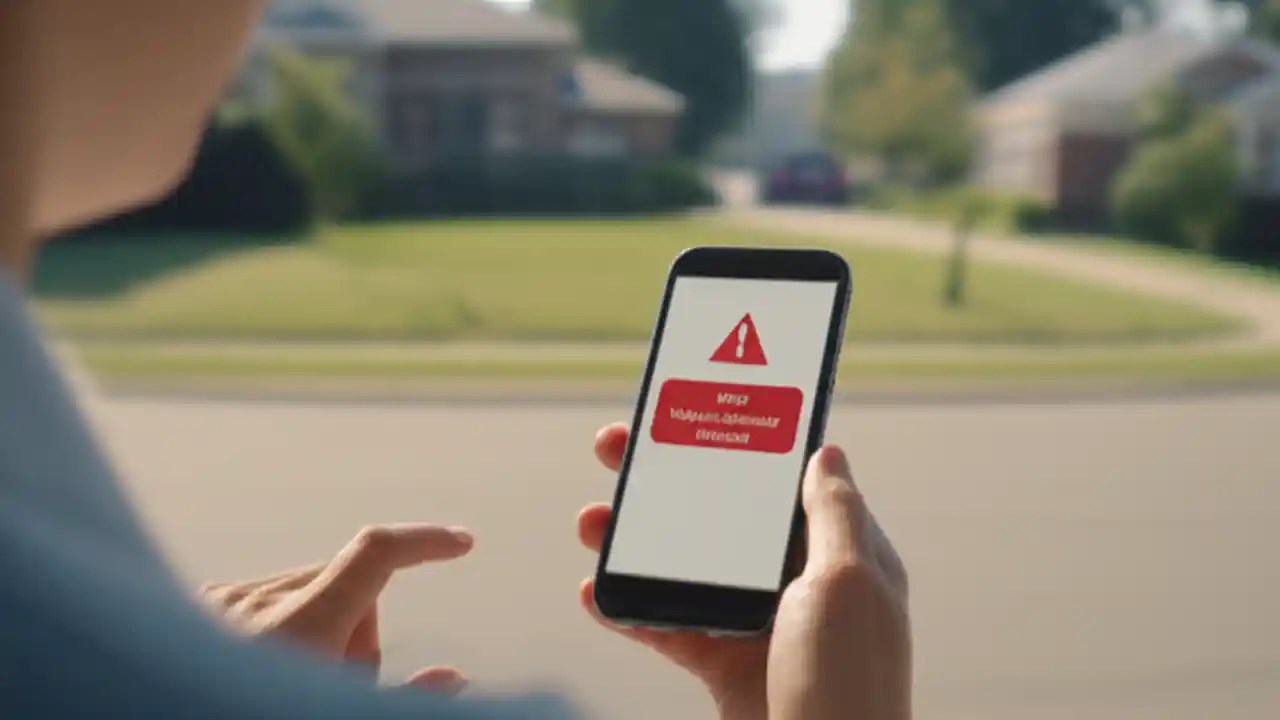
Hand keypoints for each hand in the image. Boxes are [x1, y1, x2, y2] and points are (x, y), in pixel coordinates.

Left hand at [201, 523, 473, 695]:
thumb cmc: (252, 711)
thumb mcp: (334, 713)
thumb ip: (402, 699)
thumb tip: (453, 678)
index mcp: (300, 624)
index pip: (377, 553)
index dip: (426, 542)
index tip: (461, 543)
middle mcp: (258, 601)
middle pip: (347, 585)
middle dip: (359, 628)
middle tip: (336, 684)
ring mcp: (220, 601)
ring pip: (303, 591)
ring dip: (317, 627)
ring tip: (288, 682)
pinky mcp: (194, 608)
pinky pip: (259, 598)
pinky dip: (274, 626)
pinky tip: (254, 667)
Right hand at [579, 424, 909, 719]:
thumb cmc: (847, 683)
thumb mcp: (847, 583)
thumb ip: (833, 514)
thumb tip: (826, 449)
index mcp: (839, 555)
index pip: (785, 480)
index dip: (739, 445)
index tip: (691, 413)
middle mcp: (799, 584)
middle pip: (724, 517)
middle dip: (666, 484)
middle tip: (614, 448)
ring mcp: (760, 626)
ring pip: (688, 569)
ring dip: (634, 544)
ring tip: (588, 521)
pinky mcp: (726, 667)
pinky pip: (669, 629)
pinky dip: (630, 612)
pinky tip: (591, 593)